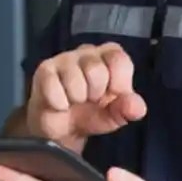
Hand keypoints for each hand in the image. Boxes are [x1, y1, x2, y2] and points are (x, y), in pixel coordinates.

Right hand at [28, 43, 146, 153]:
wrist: (61, 129)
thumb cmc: (92, 114)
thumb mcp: (115, 116)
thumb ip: (128, 110)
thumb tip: (137, 108)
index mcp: (110, 56)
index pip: (119, 60)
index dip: (117, 84)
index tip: (112, 96)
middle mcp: (89, 51)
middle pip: (96, 70)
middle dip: (94, 94)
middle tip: (90, 100)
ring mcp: (65, 58)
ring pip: (74, 79)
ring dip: (76, 99)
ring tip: (74, 101)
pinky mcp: (45, 70)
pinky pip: (54, 87)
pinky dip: (59, 103)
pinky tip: (59, 103)